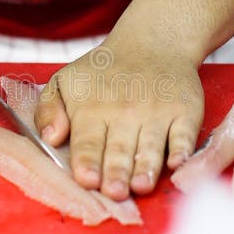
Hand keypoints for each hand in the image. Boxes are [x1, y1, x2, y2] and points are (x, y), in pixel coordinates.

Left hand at [34, 42, 203, 199]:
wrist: (153, 42)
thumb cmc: (103, 72)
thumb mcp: (64, 82)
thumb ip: (48, 110)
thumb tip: (50, 138)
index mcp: (91, 110)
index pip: (87, 143)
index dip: (87, 162)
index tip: (87, 180)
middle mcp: (124, 113)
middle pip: (119, 150)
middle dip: (116, 173)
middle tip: (114, 192)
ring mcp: (157, 113)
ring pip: (151, 147)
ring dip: (146, 167)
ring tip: (141, 185)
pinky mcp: (185, 112)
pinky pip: (184, 135)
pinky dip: (182, 150)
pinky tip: (178, 163)